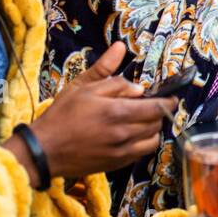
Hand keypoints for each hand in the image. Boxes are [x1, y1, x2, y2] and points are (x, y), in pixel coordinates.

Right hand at [8, 42, 177, 183]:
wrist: (44, 149)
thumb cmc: (61, 116)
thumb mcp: (81, 87)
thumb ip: (105, 70)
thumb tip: (122, 52)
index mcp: (116, 112)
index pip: (156, 108)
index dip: (168, 102)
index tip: (172, 98)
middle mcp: (123, 134)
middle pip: (157, 124)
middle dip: (158, 114)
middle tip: (150, 106)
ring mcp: (121, 152)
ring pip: (152, 141)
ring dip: (152, 130)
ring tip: (141, 121)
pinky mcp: (117, 164)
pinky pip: (140, 153)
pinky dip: (142, 143)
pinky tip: (131, 135)